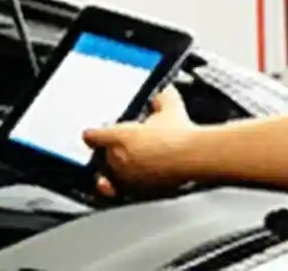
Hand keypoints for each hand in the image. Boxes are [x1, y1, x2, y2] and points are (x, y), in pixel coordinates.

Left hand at [82, 86, 196, 196]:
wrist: (194, 159)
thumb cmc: (181, 135)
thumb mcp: (170, 105)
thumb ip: (161, 99)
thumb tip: (162, 96)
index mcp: (119, 137)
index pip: (93, 136)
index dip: (94, 134)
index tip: (94, 134)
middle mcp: (118, 159)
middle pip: (103, 155)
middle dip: (112, 149)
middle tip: (128, 143)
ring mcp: (128, 178)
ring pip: (114, 174)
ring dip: (120, 167)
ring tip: (135, 161)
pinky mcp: (141, 192)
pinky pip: (127, 190)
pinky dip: (129, 186)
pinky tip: (137, 181)